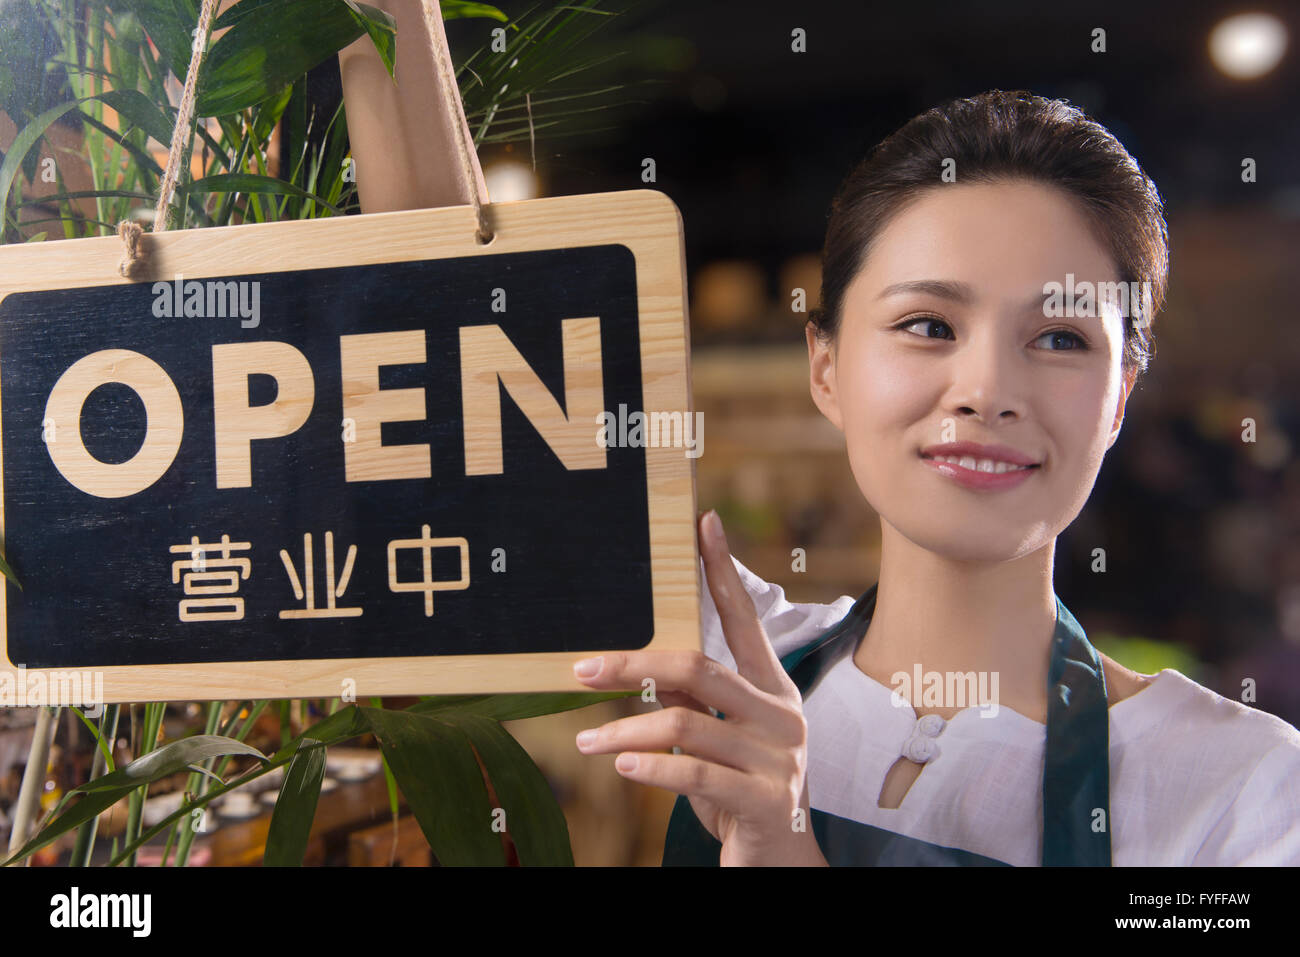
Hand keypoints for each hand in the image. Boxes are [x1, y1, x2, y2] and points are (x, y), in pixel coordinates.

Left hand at [573, 509, 825, 865]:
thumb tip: (641, 669)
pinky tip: (621, 764)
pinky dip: (651, 766)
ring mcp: (779, 757)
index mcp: (772, 690)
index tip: (705, 525)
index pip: (744, 621)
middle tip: (582, 669)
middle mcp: (782, 715)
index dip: (723, 572)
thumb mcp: (715, 743)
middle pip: (698, 665)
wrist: (780, 866)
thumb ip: (690, 702)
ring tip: (586, 741)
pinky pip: (696, 771)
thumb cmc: (740, 796)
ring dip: (624, 730)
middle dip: (633, 663)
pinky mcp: (768, 799)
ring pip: (685, 722)